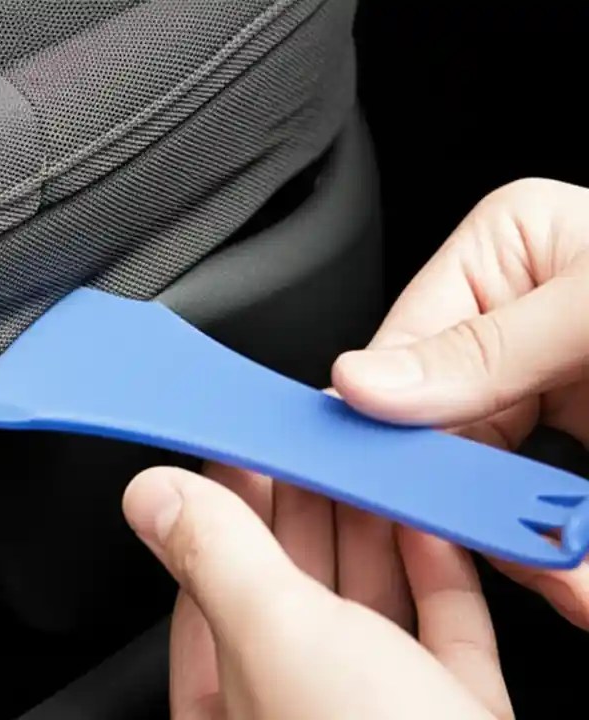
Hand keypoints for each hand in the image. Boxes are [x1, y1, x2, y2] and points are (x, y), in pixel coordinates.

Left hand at [123, 466, 512, 719]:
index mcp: (232, 701)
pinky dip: (437, 572)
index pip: (209, 581)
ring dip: (371, 523)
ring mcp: (380, 712)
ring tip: (370, 458)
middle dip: (302, 500)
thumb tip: (154, 495)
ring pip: (369, 601)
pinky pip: (443, 633)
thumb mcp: (274, 637)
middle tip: (313, 433)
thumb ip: (216, 556)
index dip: (221, 507)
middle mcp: (300, 706)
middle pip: (292, 582)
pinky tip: (430, 523)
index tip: (238, 444)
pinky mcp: (453, 714)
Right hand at [333, 178, 588, 627]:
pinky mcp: (576, 436)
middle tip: (496, 538)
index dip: (394, 419)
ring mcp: (548, 380)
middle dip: (473, 490)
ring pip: (492, 469)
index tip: (392, 481)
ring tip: (568, 565)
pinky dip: (558, 539)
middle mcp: (515, 314)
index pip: (407, 343)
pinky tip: (574, 561)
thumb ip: (487, 351)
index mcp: (507, 250)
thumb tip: (366, 381)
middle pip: (445, 416)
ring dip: (521, 527)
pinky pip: (541, 496)